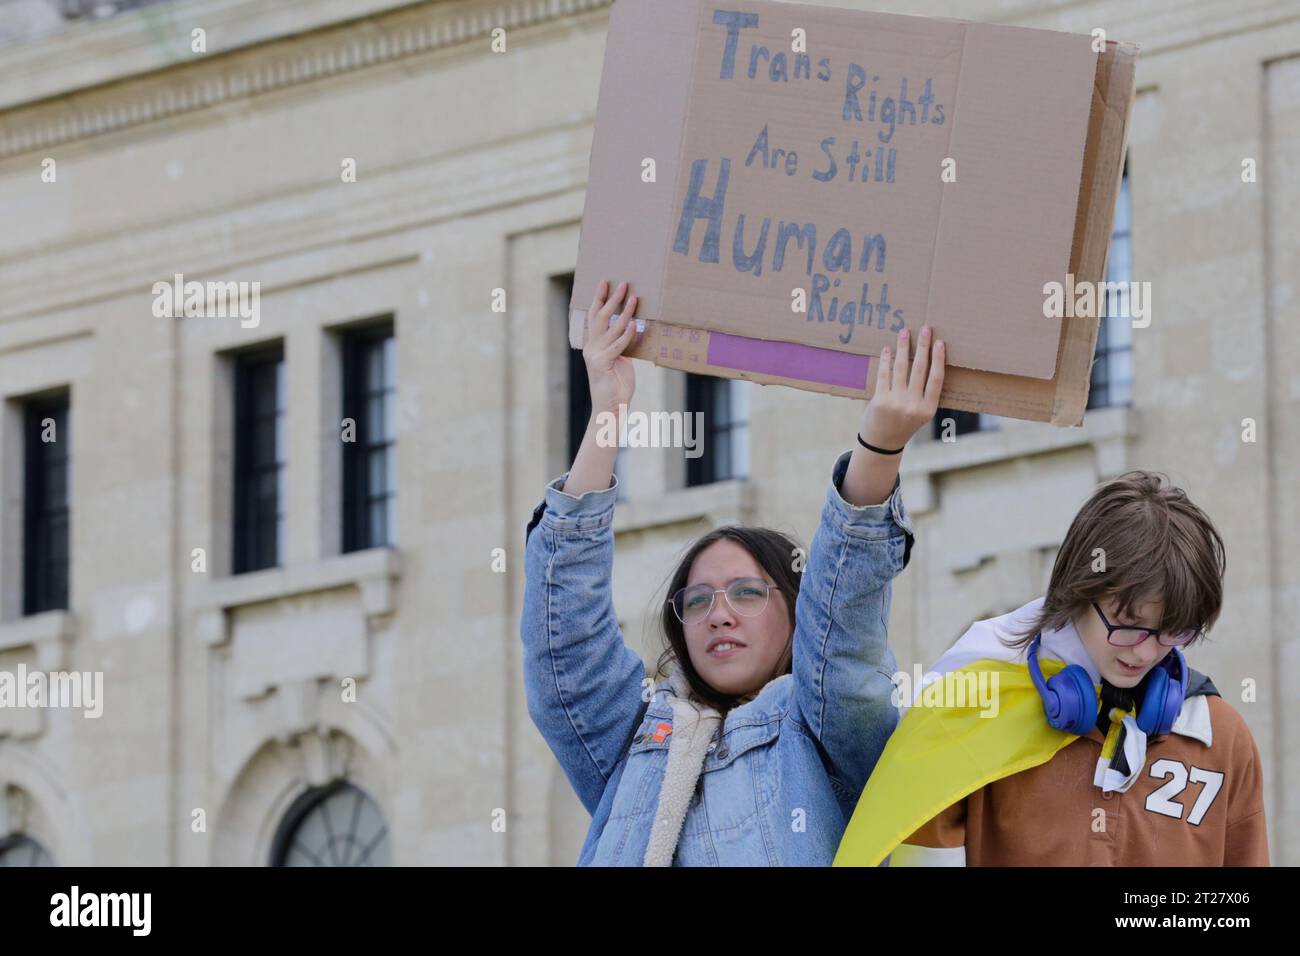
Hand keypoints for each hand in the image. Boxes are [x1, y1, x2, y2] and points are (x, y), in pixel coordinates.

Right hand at [584, 279, 640, 416]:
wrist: (611, 408)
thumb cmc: (617, 386)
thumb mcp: (619, 360)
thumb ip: (621, 345)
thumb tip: (630, 328)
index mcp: (593, 345)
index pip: (594, 317)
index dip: (598, 299)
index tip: (605, 282)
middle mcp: (591, 347)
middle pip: (600, 317)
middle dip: (611, 299)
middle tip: (622, 284)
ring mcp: (595, 355)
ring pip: (611, 328)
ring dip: (624, 312)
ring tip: (634, 298)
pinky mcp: (603, 364)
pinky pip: (618, 345)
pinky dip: (627, 333)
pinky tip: (635, 323)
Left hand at [860, 325, 944, 450]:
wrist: (882, 443)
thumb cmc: (904, 425)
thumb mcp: (921, 414)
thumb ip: (925, 394)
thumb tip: (927, 361)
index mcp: (928, 408)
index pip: (936, 379)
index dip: (938, 359)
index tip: (940, 342)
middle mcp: (913, 405)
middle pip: (920, 369)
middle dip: (923, 346)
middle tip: (926, 328)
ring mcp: (896, 402)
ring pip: (901, 368)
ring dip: (903, 347)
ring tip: (904, 332)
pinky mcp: (880, 400)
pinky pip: (884, 374)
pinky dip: (886, 359)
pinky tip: (887, 348)